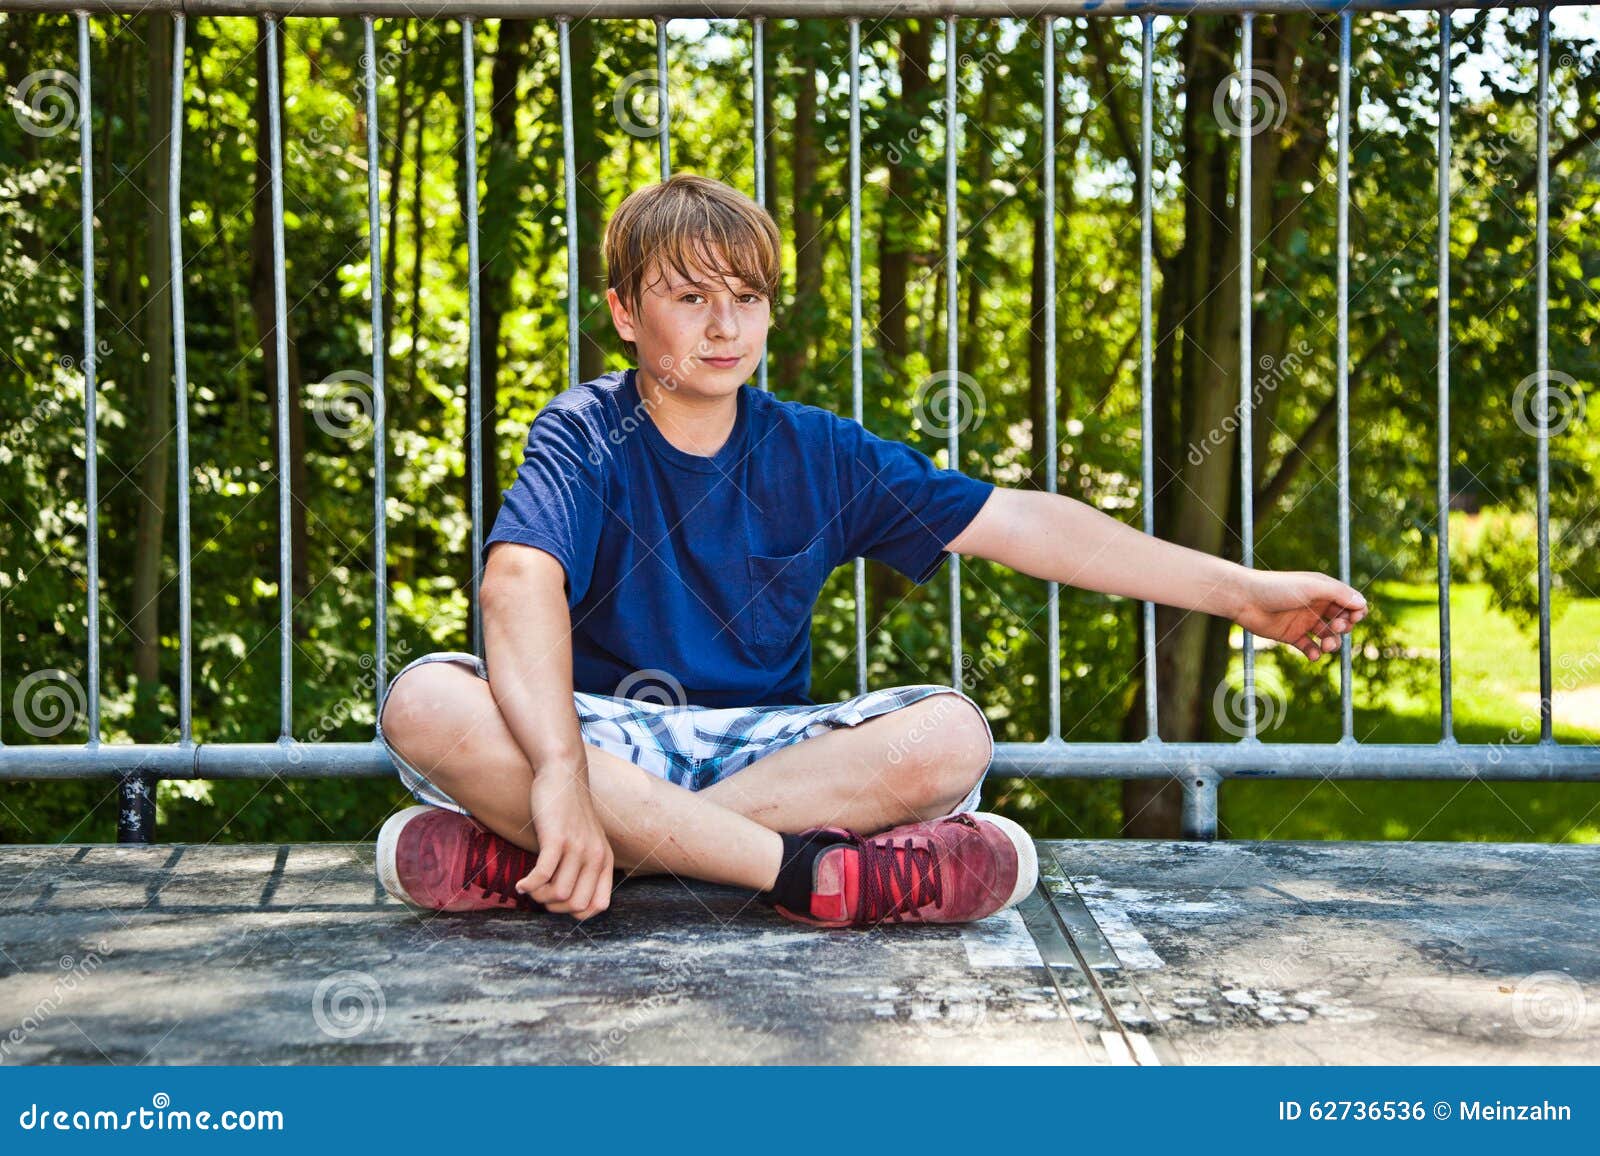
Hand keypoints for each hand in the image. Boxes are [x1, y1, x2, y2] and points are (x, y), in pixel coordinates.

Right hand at [516, 765, 613, 919]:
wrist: (563, 774)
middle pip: (577, 905)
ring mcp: (577, 847)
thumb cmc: (569, 811)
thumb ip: (585, 866)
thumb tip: (567, 900)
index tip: (559, 901)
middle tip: (540, 894)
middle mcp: (595, 856)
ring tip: (530, 886)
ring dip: (538, 897)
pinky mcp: (556, 838)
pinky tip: (520, 884)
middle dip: (554, 907)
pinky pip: (542, 876)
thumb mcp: (587, 840)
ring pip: (559, 894)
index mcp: (604, 860)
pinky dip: (528, 886)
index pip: (599, 905)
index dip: (576, 912)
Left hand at [1231, 570, 1367, 660]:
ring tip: (1325, 646)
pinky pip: (1310, 648)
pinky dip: (1315, 653)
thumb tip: (1362, 603)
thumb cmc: (1277, 588)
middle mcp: (1316, 606)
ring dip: (1333, 644)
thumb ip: (1338, 594)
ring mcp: (1304, 621)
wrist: (1245, 599)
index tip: (1353, 617)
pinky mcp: (1292, 635)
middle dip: (1344, 627)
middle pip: (1342, 621)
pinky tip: (1313, 655)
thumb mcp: (1311, 587)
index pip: (1350, 603)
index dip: (1356, 612)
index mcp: (1323, 590)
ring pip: (1328, 637)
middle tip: (1336, 628)